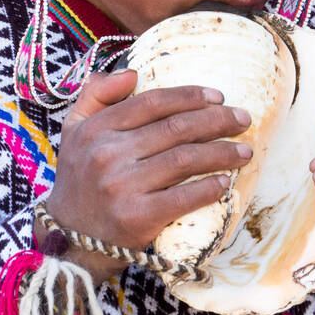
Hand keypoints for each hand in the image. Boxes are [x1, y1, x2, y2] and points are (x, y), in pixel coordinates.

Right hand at [44, 69, 253, 282]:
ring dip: (222, 153)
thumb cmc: (80, 182)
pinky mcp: (137, 217)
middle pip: (176, 129)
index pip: (152, 103)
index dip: (190, 96)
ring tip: (244, 151)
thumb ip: (96, 95)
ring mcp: (122, 186)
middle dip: (217, 121)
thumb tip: (131, 73)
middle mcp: (107, 154)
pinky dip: (208, 188)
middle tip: (243, 120)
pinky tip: (225, 182)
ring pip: (185, 160)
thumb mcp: (73, 132)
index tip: (219, 97)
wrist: (70, 240)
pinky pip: (183, 197)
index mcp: (95, 129)